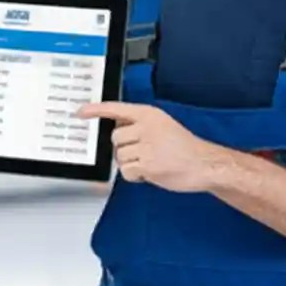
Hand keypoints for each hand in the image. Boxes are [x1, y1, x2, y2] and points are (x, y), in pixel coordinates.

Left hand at [76, 102, 222, 192]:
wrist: (205, 164)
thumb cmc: (185, 148)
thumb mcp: (164, 126)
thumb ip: (141, 126)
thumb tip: (119, 133)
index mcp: (150, 114)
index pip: (116, 108)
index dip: (96, 110)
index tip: (81, 112)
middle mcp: (146, 127)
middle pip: (115, 138)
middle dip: (124, 149)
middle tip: (142, 153)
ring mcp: (147, 145)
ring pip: (120, 157)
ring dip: (131, 164)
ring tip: (151, 163)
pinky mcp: (148, 164)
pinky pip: (126, 172)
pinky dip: (135, 176)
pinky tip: (150, 172)